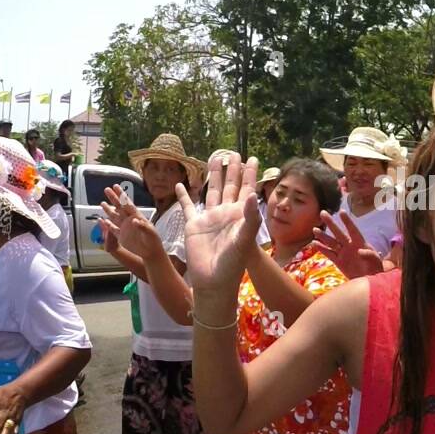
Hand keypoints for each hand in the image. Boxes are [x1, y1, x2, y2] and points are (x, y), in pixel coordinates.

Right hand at [101, 185, 162, 258]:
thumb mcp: (150, 233)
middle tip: (106, 189)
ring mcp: (125, 228)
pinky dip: (107, 225)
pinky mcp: (122, 236)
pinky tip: (103, 220)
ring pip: (114, 216)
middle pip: (120, 206)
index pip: (127, 203)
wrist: (152, 253)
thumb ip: (143, 226)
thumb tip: (134, 220)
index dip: (121, 195)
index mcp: (137, 217)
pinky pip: (112, 229)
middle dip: (113, 198)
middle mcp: (130, 220)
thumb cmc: (154, 242)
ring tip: (102, 203)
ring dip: (108, 210)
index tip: (116, 186)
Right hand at [177, 152, 260, 291]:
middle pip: (230, 185)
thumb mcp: (244, 240)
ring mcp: (210, 218)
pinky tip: (181, 185)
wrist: (213, 282)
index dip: (250, 174)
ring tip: (214, 158)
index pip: (247, 189)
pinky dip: (184, 195)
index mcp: (240, 215)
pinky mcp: (193, 225)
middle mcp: (226, 213)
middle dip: (232, 169)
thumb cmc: (232, 264)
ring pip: (211, 191)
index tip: (253, 158)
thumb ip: (249, 218)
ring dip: (213, 175)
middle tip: (234, 152)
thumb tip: (251, 195)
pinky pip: (188, 206)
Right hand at [313, 210, 383, 278]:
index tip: (341, 211)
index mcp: (360, 243)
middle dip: (331, 223)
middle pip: (339, 233)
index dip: (347, 221)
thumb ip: (370, 255)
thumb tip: (360, 251)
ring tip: (315, 229)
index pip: (353, 230)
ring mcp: (343, 253)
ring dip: (323, 236)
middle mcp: (350, 246)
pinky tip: (314, 243)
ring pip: (331, 242)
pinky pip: (329, 254)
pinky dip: (322, 249)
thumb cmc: (375, 269)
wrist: (369, 280)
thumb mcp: (376, 262)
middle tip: (323, 213)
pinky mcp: (339, 261)